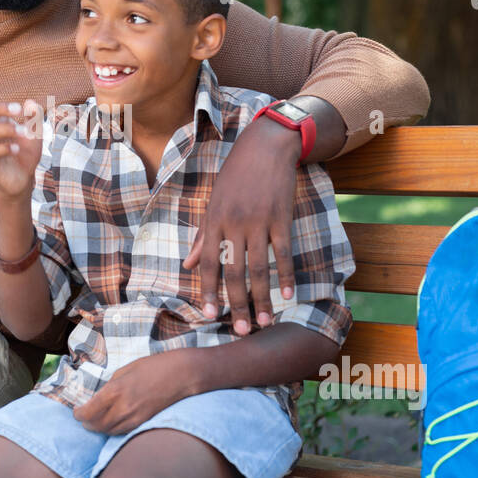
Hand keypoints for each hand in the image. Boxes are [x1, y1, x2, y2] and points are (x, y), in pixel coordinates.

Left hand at [72, 350, 199, 434]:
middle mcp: (122, 407)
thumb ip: (110, 385)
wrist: (181, 375)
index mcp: (115, 390)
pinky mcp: (143, 422)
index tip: (76, 412)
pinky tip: (111, 423)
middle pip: (96, 425)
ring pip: (109, 431)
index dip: (79, 414)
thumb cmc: (153, 366)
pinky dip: (113, 429)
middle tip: (83, 419)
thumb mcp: (125, 370)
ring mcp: (134, 417)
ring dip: (99, 428)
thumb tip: (100, 396)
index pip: (88, 411)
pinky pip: (122, 431)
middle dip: (87, 423)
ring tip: (95, 422)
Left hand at [182, 116, 300, 335]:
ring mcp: (259, 221)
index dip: (209, 291)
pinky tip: (287, 295)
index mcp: (214, 221)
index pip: (209, 263)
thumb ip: (203, 236)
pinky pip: (283, 252)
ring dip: (262, 297)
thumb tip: (189, 265)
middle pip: (233, 271)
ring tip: (264, 321)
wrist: (264, 146)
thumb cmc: (236, 176)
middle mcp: (234, 224)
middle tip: (241, 330)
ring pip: (259, 267)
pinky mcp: (281, 217)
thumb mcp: (214, 202)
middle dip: (236, 303)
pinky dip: (285, 275)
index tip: (210, 316)